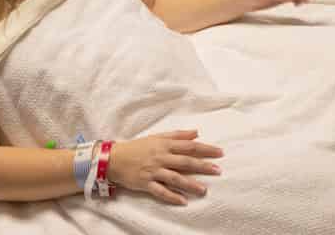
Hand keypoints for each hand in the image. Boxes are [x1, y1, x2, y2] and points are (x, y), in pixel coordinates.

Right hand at [108, 130, 222, 205]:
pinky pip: (160, 191)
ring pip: (175, 178)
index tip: (220, 153)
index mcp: (165, 145)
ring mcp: (153, 171)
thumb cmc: (138, 147)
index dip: (206, 149)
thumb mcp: (158, 137)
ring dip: (190, 184)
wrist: (114, 159)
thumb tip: (196, 132)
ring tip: (204, 190)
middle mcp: (161, 158)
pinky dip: (172, 197)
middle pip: (185, 162)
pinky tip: (183, 201)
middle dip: (203, 166)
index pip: (190, 146)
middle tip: (217, 171)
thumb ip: (178, 135)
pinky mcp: (146, 184)